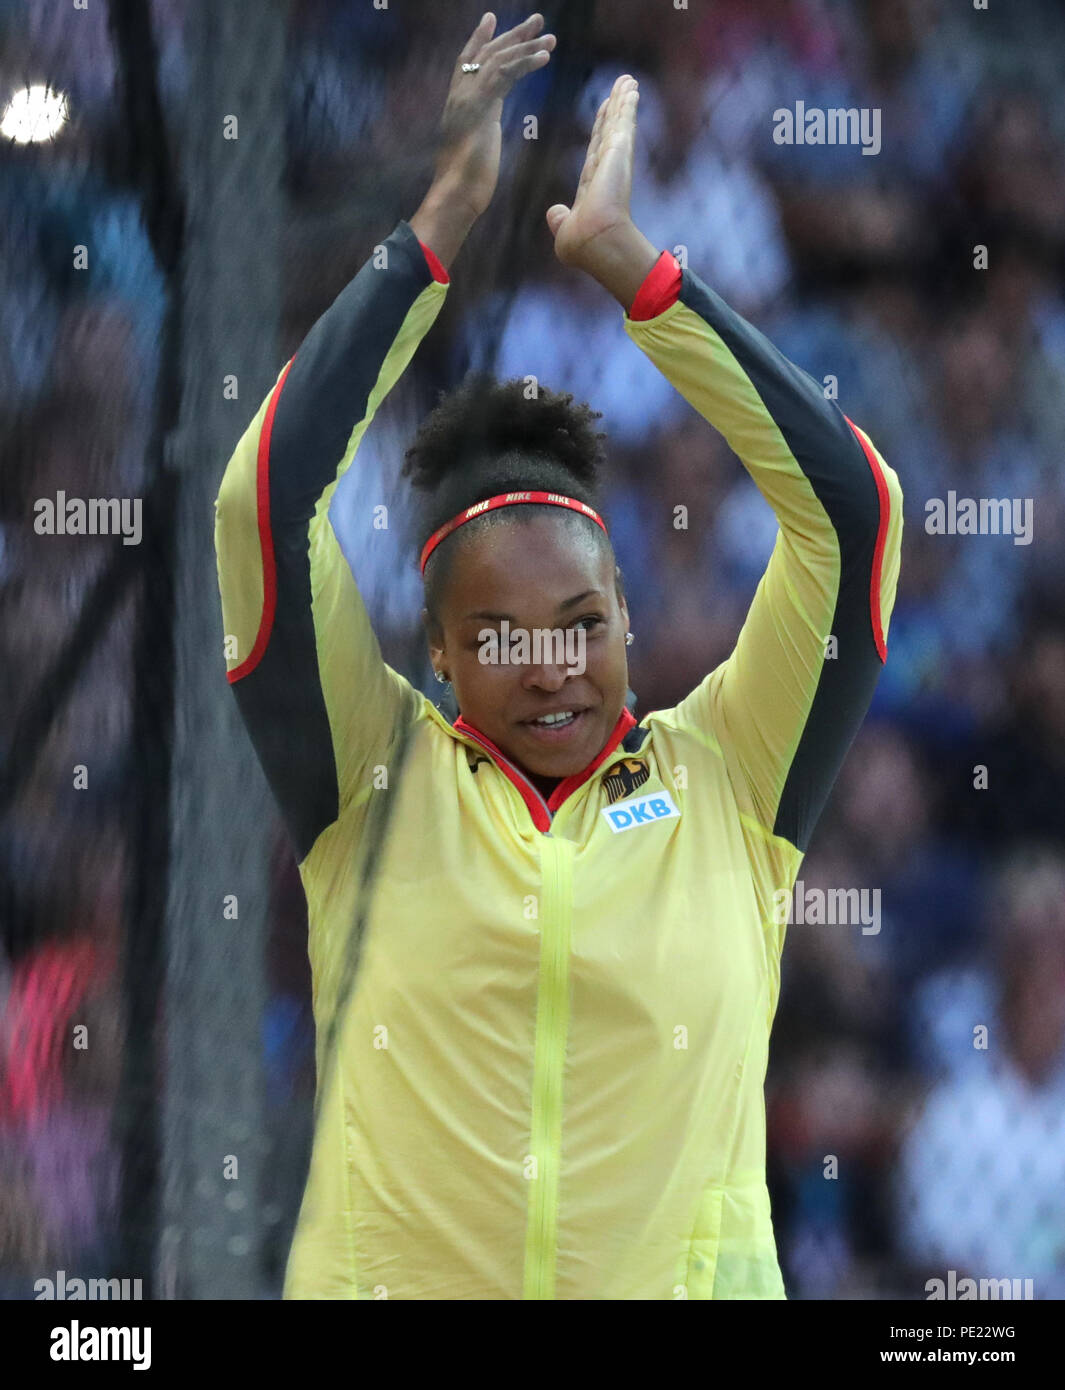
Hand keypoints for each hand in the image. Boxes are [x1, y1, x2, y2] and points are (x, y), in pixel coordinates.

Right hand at [429, 12, 555, 220]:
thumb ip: (478, 129)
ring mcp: (468, 98)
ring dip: (526, 46)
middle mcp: (460, 94)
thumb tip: (483, 129)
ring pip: (499, 60)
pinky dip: (525, 63)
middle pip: (487, 53)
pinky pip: (505, 75)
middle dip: (513, 34)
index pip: (466, 61)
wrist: (455, 193)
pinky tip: (543, 57)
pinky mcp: (481, 106)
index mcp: (457, 102)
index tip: (492, 19)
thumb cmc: (464, 181)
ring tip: (549, 37)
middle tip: (537, 19)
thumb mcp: (472, 146)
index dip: (479, 39)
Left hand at [546, 74, 639, 269]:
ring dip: (624, 101)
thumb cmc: (583, 245)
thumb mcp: (565, 230)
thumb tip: (554, 213)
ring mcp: (615, 160)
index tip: (606, 113)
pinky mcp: (619, 152)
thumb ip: (560, 219)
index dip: (601, 130)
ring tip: (629, 81)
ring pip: (619, 122)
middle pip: (610, 131)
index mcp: (593, 185)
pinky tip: (631, 88)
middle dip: (616, 110)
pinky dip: (627, 104)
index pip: (596, 150)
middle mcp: (606, 169)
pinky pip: (623, 121)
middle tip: (623, 88)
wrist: (596, 242)